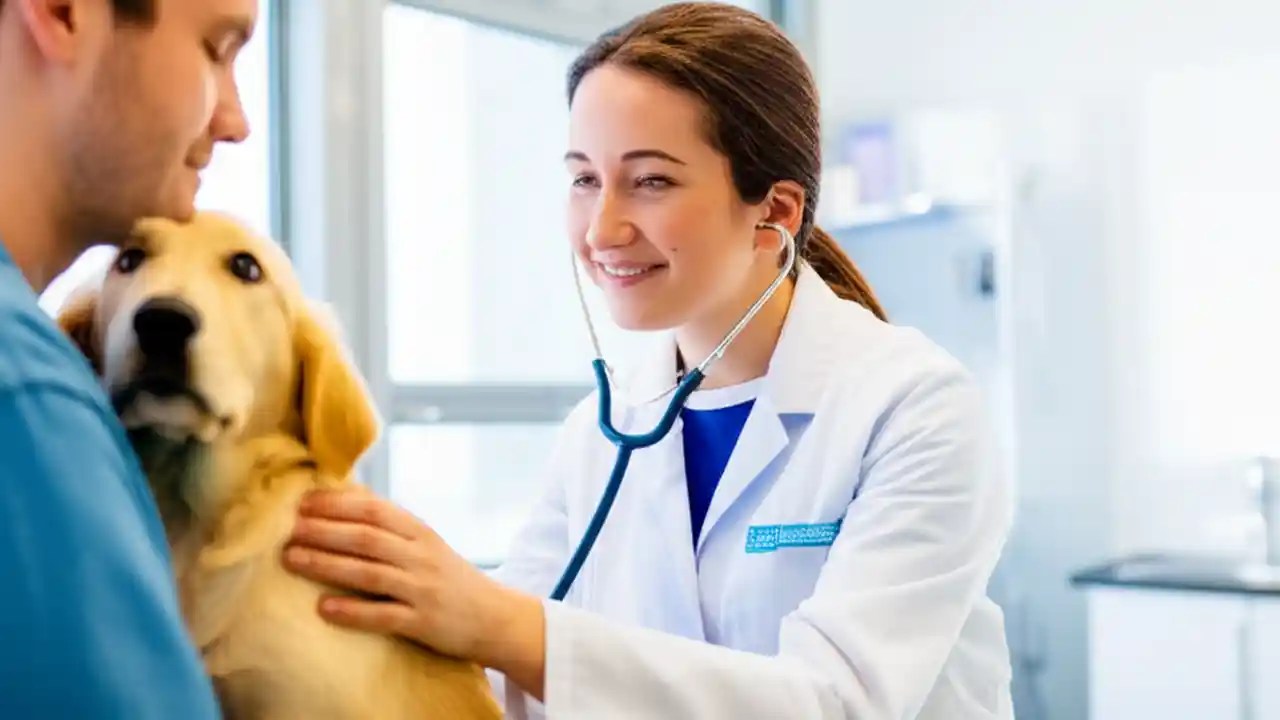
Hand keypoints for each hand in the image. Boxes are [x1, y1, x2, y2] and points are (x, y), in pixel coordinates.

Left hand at [282, 488, 546, 695]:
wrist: (494, 617)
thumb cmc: (449, 578)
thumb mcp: (426, 544)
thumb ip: (391, 526)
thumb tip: (344, 497)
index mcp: (419, 532)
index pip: (375, 510)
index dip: (337, 504)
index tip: (302, 502)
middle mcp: (421, 556)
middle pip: (367, 538)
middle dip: (324, 531)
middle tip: (287, 529)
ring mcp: (422, 589)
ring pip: (369, 573)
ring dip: (327, 565)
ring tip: (292, 559)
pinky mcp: (423, 622)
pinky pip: (384, 616)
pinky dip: (353, 612)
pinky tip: (323, 608)